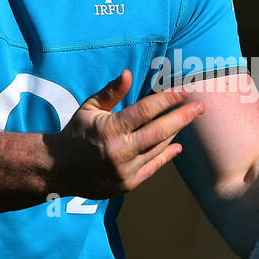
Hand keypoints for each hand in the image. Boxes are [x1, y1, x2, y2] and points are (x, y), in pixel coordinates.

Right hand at [48, 69, 203, 198]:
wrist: (58, 169)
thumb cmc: (76, 133)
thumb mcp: (89, 108)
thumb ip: (111, 92)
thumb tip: (129, 73)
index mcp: (110, 129)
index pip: (145, 111)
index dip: (167, 99)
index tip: (183, 91)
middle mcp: (119, 151)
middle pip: (159, 131)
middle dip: (183, 117)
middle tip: (200, 107)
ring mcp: (124, 170)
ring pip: (158, 149)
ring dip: (175, 133)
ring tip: (186, 120)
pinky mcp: (127, 184)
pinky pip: (152, 168)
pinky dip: (166, 156)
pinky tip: (177, 146)